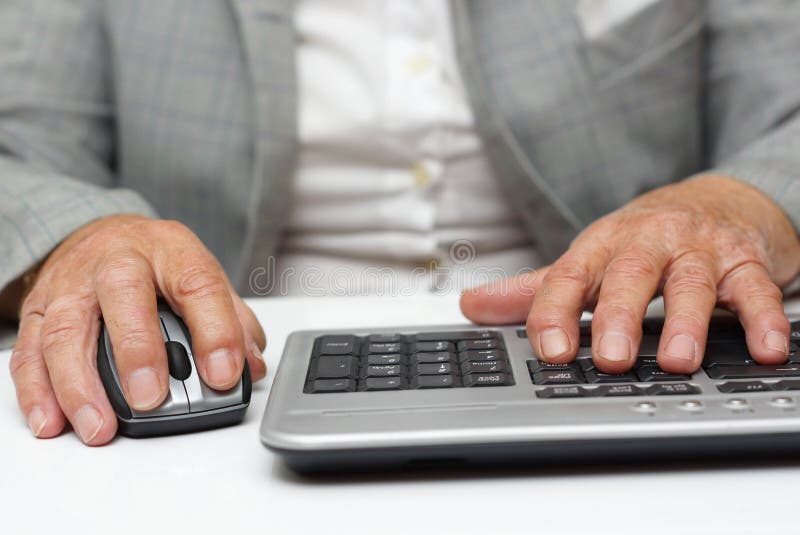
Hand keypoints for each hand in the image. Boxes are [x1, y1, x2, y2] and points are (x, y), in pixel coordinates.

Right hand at [9, 215, 266, 444]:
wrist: (102, 236)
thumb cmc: (157, 263)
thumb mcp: (202, 277)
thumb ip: (232, 321)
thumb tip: (251, 366)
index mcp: (171, 250)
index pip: (198, 283)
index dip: (214, 330)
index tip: (223, 374)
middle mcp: (118, 259)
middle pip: (122, 294)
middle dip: (136, 351)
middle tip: (150, 398)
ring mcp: (73, 283)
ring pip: (65, 329)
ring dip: (79, 385)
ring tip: (100, 426)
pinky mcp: (38, 308)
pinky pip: (30, 350)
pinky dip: (36, 391)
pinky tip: (53, 420)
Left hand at [462, 175, 799, 373]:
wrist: (716, 199)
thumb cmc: (641, 239)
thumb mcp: (587, 258)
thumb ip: (536, 289)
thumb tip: (471, 305)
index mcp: (600, 246)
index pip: (567, 277)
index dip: (553, 312)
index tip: (548, 351)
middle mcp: (646, 243)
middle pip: (627, 275)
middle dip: (618, 316)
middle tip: (610, 359)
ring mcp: (696, 250)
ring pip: (691, 282)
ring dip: (686, 322)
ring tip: (679, 361)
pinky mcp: (743, 261)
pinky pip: (755, 288)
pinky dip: (763, 317)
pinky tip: (765, 347)